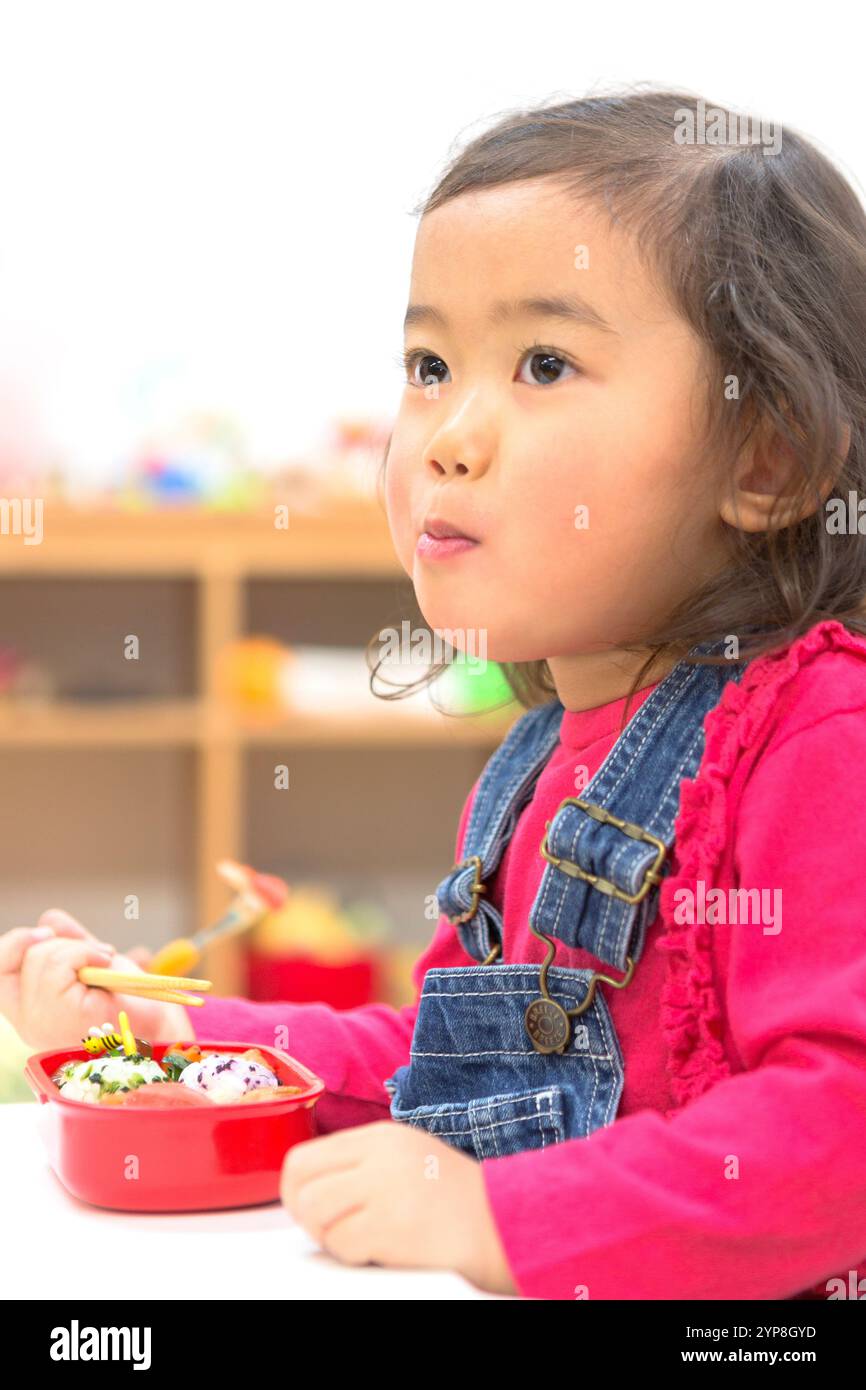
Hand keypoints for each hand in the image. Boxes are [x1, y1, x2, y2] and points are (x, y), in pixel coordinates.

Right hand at [0, 909, 189, 1049]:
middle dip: (63, 943)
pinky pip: (58, 963)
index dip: (14, 945)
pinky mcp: (60, 1017)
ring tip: (104, 962)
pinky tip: (106, 965)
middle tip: (99, 954)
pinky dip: (84, 952)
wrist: (159, 1025)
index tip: (43, 932)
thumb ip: (68, 944)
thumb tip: (50, 919)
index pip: (0, 971)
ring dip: (79, 949)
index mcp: (28, 1012)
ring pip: (41, 956)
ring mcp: (40, 1023)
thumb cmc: (129, 1001)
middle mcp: (27, 1022)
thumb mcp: (92, 965)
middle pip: (25, 956)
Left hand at [280, 1119, 517, 1295]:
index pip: (303, 1157)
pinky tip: (380, 1251)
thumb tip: (309, 1187)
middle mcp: (378, 1156)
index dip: (295, 1191)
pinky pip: (341, 1244)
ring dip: (330, 1237)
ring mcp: (384, 1188)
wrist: (504, 1220)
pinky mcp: (391, 1224)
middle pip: (301, 1185)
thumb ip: (362, 1162)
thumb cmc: (456, 1198)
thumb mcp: (407, 1157)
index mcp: (379, 1137)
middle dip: (306, 1216)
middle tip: (330, 1229)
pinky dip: (353, 1255)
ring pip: (315, 1213)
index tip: (308, 1208)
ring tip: (360, 1239)